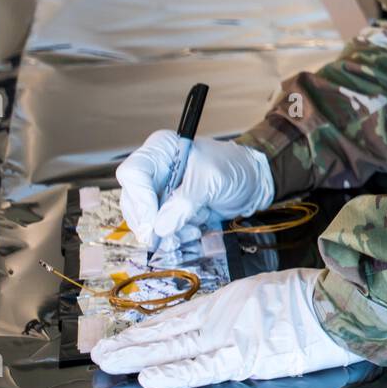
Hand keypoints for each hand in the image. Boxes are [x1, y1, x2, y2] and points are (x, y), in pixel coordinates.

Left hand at [91, 268, 365, 387]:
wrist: (334, 302)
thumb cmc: (310, 297)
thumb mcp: (267, 290)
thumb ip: (242, 306)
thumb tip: (225, 318)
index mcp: (228, 299)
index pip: (178, 317)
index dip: (148, 328)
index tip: (125, 335)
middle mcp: (221, 315)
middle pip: (167, 332)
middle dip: (131, 343)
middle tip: (101, 352)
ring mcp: (229, 336)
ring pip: (173, 348)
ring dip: (138, 356)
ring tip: (108, 362)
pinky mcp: (242, 357)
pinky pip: (201, 368)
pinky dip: (173, 373)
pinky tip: (147, 377)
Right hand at [116, 131, 273, 250]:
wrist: (253, 182)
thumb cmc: (235, 168)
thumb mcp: (211, 181)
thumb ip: (185, 202)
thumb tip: (159, 228)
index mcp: (162, 149)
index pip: (134, 174)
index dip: (140, 201)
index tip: (153, 225)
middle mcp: (156, 169)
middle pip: (134, 200)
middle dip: (153, 223)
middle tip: (172, 238)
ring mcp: (160, 191)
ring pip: (145, 219)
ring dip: (167, 232)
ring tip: (194, 230)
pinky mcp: (169, 209)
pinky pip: (160, 228)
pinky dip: (175, 235)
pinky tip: (195, 230)